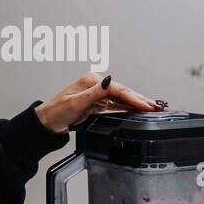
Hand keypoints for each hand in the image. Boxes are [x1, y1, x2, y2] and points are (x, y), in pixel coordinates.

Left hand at [34, 72, 163, 134]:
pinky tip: (137, 111)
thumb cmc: (56, 112)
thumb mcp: (76, 103)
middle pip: (122, 92)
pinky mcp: (96, 104)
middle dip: (140, 99)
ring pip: (121, 99)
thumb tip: (109, 80)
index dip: (134, 97)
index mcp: (91, 80)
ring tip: (153, 108)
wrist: (46, 123)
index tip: (146, 105)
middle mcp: (96, 85)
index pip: (118, 89)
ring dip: (136, 104)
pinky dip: (127, 108)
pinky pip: (115, 105)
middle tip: (157, 106)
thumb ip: (95, 93)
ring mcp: (96, 94)